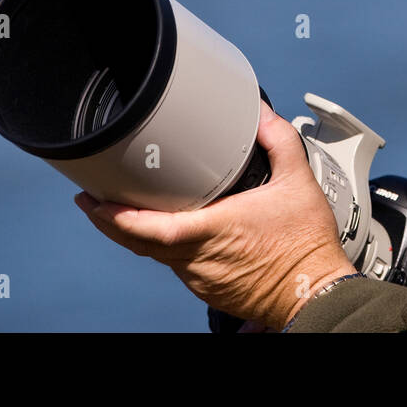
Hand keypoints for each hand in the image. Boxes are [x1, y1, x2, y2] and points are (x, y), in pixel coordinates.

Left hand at [74, 100, 356, 328]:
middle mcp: (200, 259)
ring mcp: (201, 278)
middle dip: (109, 222)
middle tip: (90, 200)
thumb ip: (279, 140)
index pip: (153, 229)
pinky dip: (159, 247)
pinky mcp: (208, 290)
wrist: (315, 292)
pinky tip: (160, 232)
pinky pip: (174, 266)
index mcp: (216, 231)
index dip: (118, 217)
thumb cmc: (307, 245)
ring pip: (155, 256)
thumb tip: (262, 114)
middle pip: (140, 244)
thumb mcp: (299, 181)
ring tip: (118, 210)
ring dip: (133, 234)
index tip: (97, 202)